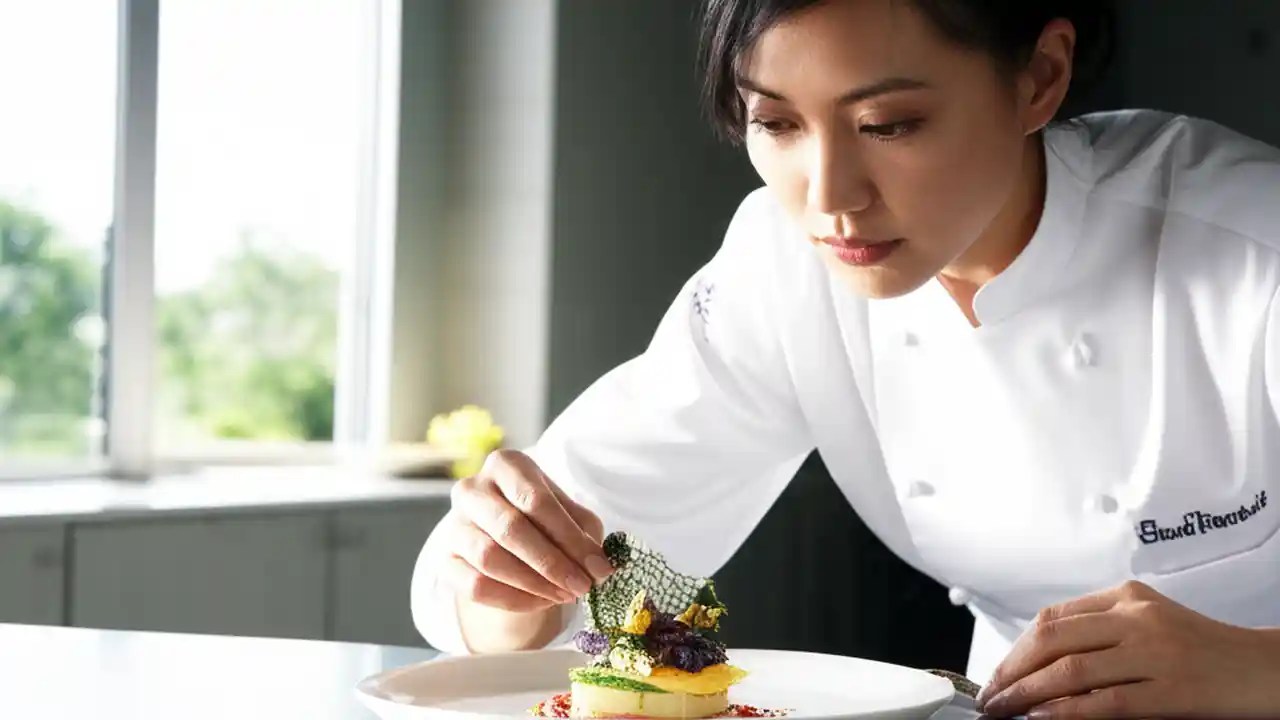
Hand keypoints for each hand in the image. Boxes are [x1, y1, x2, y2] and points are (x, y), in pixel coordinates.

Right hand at [440, 449, 612, 612]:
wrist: (506, 536)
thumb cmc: (544, 518)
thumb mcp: (569, 515)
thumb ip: (584, 535)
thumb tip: (598, 566)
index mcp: (505, 465)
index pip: (535, 500)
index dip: (571, 538)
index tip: (599, 568)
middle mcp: (472, 489)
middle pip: (510, 528)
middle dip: (552, 563)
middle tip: (582, 586)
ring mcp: (453, 525)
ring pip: (489, 558)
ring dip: (533, 583)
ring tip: (565, 594)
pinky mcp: (446, 560)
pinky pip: (475, 586)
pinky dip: (513, 599)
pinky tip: (541, 601)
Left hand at [976, 580, 1279, 717]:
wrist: (1264, 669)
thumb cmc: (1204, 650)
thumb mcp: (1149, 622)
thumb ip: (1101, 630)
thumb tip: (1039, 662)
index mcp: (1126, 596)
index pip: (1053, 619)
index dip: (1016, 649)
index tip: (997, 673)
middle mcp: (1135, 618)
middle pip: (1052, 641)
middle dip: (1012, 672)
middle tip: (990, 698)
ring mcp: (1153, 653)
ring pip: (1069, 670)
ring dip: (1027, 694)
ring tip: (1006, 711)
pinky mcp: (1170, 690)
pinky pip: (1104, 702)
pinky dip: (1065, 711)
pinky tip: (1042, 718)